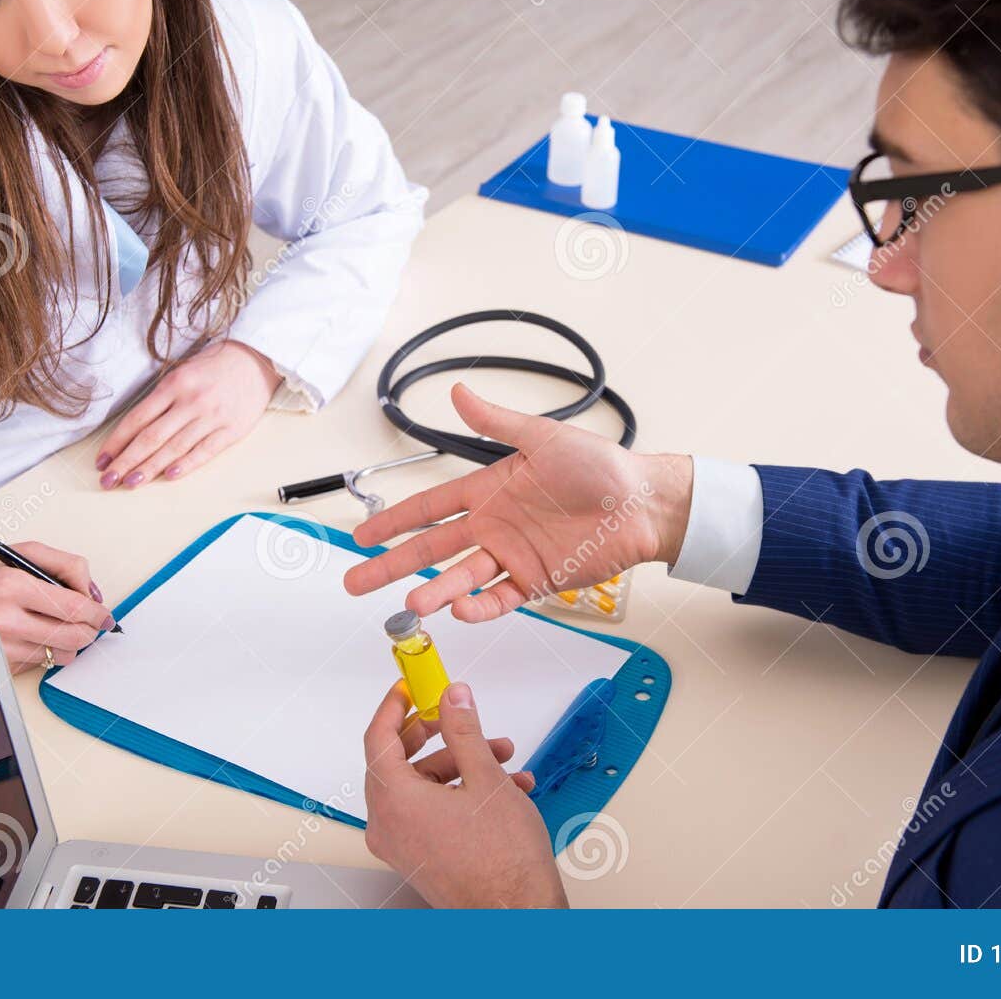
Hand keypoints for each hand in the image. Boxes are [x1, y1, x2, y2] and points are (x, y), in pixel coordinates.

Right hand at [0, 541, 113, 671]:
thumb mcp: (24, 553)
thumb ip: (66, 565)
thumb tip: (92, 593)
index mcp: (13, 587)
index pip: (73, 607)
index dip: (97, 614)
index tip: (105, 616)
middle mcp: (4, 620)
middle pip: (72, 637)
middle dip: (90, 631)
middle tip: (94, 625)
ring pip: (59, 656)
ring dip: (69, 644)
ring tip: (61, 627)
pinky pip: (38, 665)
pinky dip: (46, 652)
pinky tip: (35, 635)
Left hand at [95, 340, 281, 488]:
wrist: (256, 360)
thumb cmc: (215, 366)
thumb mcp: (182, 371)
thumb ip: (161, 397)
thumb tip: (134, 430)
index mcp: (174, 384)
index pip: (138, 418)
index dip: (117, 442)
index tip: (103, 459)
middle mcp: (191, 401)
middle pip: (151, 437)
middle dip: (126, 461)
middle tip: (108, 479)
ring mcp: (212, 417)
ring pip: (174, 448)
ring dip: (149, 468)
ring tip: (130, 483)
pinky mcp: (231, 430)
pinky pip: (204, 451)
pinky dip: (186, 465)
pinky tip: (168, 476)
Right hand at [343, 384, 693, 621]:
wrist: (642, 502)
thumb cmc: (600, 466)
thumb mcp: (542, 435)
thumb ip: (495, 421)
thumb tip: (459, 392)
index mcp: (489, 490)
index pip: (430, 507)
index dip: (395, 521)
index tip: (363, 534)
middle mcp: (495, 525)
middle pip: (432, 548)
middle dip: (392, 565)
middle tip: (357, 581)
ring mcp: (514, 556)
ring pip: (461, 578)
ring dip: (434, 591)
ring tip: (410, 605)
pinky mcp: (538, 580)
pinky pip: (501, 599)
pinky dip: (480, 607)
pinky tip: (461, 609)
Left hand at [363, 680, 566, 908]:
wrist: (517, 915)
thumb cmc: (503, 861)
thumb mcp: (486, 778)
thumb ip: (464, 730)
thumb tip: (453, 699)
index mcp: (394, 801)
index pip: (378, 738)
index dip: (395, 707)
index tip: (409, 689)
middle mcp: (388, 825)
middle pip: (399, 763)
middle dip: (438, 737)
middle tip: (456, 718)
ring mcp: (401, 846)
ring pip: (421, 788)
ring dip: (459, 766)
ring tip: (501, 759)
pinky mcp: (418, 858)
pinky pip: (430, 812)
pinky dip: (459, 794)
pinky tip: (501, 789)